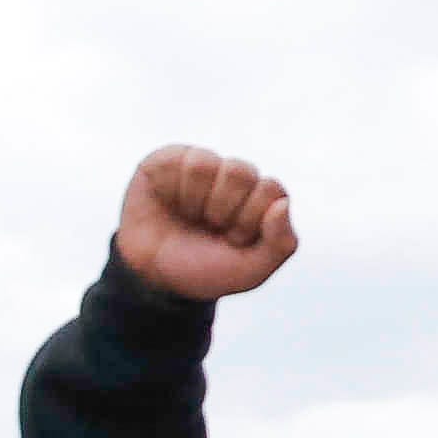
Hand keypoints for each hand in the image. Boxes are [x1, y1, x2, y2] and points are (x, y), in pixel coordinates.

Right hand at [115, 146, 298, 302]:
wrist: (154, 277)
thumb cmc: (205, 270)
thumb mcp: (251, 271)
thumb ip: (281, 243)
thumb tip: (283, 203)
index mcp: (261, 197)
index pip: (270, 188)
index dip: (249, 220)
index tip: (234, 240)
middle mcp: (235, 176)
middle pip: (240, 172)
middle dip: (222, 210)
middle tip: (210, 228)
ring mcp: (204, 165)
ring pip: (205, 165)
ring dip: (194, 202)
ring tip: (189, 216)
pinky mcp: (170, 160)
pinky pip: (179, 161)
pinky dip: (172, 190)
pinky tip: (169, 202)